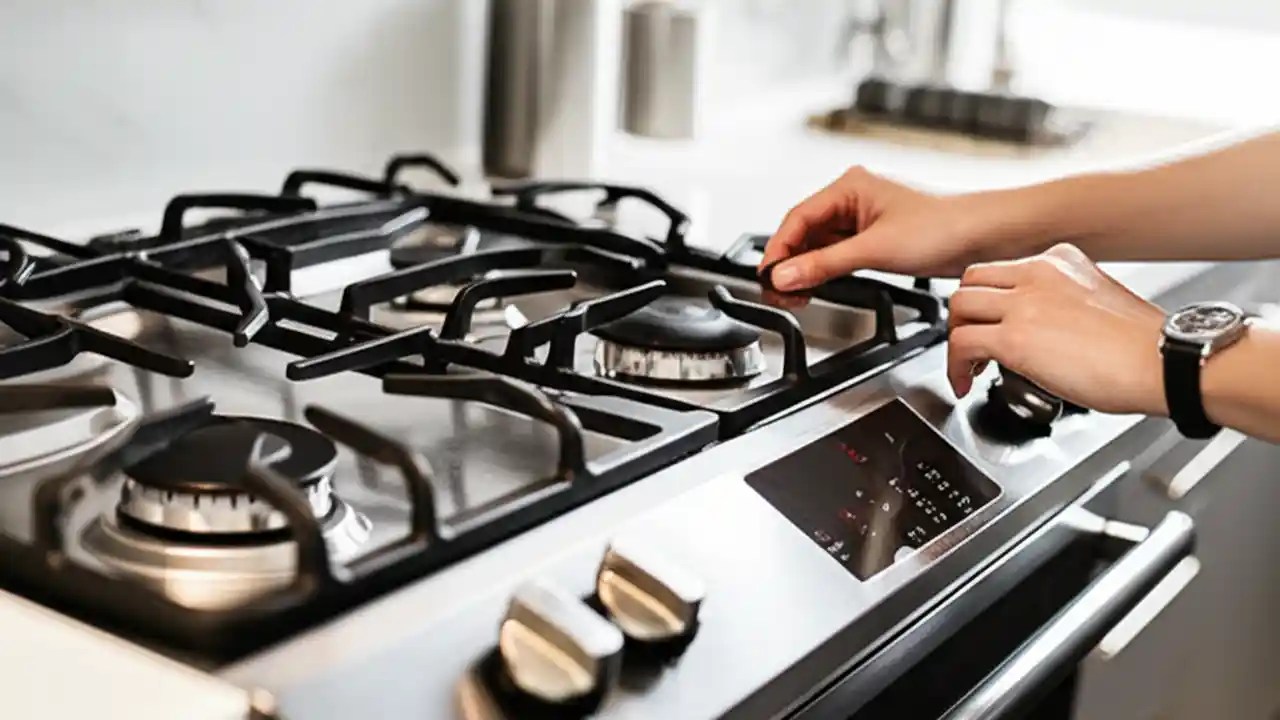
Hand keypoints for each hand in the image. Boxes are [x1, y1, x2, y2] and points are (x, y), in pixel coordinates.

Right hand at [758, 166, 1009, 306]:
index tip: (767, 276)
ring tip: (797, 293)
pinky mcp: (878, 236)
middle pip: (805, 231)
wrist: (987, 235)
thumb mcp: (874, 249)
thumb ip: (824, 265)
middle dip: (790, 262)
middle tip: (779, 291)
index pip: (797, 219)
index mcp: (850, 186)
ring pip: (821, 244)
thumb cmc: (943, 227)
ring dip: (808, 268)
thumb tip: (785, 274)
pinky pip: (840, 252)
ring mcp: (866, 218)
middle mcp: (855, 197)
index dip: (777, 250)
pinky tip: (821, 285)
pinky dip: (828, 269)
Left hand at [947, 244, 1167, 415]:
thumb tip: (1045, 330)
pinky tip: (965, 382)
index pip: (1002, 270)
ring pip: (958, 306)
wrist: (1163, 361)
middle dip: (964, 315)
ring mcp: (1023, 303)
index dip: (988, 301)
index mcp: (1060, 260)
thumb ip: (1064, 303)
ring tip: (967, 366)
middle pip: (971, 282)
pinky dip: (954, 366)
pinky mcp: (1014, 336)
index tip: (989, 323)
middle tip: (971, 343)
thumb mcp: (1099, 301)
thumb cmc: (1144, 347)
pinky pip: (961, 343)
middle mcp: (1037, 273)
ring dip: (955, 339)